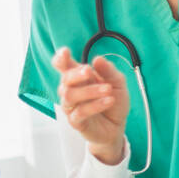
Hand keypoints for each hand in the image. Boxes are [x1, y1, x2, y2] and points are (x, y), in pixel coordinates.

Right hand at [52, 47, 129, 161]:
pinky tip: (109, 101)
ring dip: (90, 90)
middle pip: (65, 79)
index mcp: (79, 77)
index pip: (63, 66)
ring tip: (108, 90)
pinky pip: (80, 112)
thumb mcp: (117, 83)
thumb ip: (109, 71)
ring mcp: (72, 106)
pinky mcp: (76, 121)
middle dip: (76, 74)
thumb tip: (98, 59)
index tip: (65, 52)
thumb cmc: (114, 101)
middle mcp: (72, 90)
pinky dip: (95, 105)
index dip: (60, 59)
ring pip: (70, 95)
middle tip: (89, 71)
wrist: (118, 125)